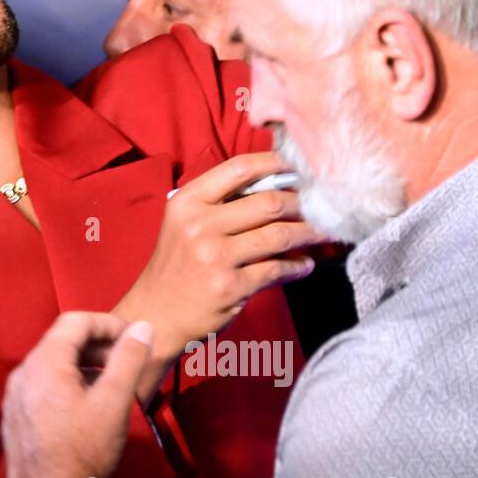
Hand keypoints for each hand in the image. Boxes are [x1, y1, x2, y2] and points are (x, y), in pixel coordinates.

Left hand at [2, 313, 155, 477]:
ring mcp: (14, 396)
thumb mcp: (114, 401)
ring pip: (50, 364)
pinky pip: (41, 385)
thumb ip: (128, 359)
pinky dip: (65, 382)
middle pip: (61, 341)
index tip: (132, 336)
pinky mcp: (15, 416)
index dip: (108, 323)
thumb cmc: (83, 451)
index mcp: (44, 363)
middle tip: (124, 359)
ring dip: (82, 364)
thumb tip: (141, 329)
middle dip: (96, 345)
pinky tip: (85, 403)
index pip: (75, 322)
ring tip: (109, 381)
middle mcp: (22, 374)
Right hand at [116, 152, 324, 369]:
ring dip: (308, 233)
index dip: (274, 163)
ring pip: (279, 235)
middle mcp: (199, 225)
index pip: (238, 169)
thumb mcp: (184, 224)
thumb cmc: (176, 265)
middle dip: (301, 203)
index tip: (298, 167)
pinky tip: (304, 264)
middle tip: (317, 206)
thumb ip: (220, 204)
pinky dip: (297, 267)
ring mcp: (215, 256)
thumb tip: (274, 186)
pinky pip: (277, 270)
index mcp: (188, 202)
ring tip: (322, 233)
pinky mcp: (230, 286)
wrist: (155, 314)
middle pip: (268, 202)